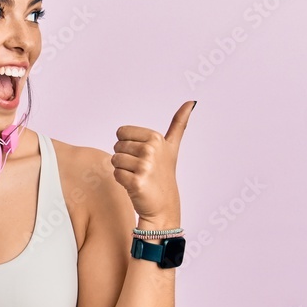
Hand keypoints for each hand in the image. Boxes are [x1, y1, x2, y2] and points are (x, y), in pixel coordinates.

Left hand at [111, 100, 195, 225]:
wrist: (163, 204)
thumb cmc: (164, 173)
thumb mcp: (172, 146)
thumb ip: (179, 123)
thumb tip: (191, 102)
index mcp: (156, 138)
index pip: (121, 132)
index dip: (127, 144)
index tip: (142, 154)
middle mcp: (150, 150)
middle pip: (117, 146)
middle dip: (125, 158)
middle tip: (140, 168)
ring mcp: (144, 166)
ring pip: (115, 160)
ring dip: (123, 170)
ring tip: (138, 176)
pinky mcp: (136, 182)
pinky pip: (116, 174)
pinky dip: (121, 181)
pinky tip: (134, 184)